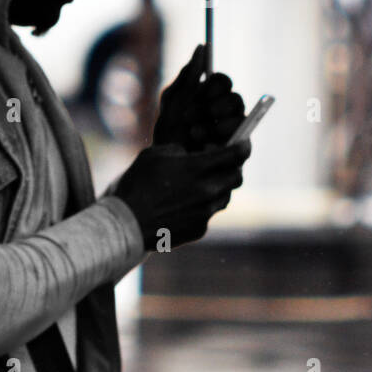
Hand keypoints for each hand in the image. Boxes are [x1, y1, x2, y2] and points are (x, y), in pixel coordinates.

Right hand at [114, 140, 251, 251]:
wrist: (127, 224)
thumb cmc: (137, 185)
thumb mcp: (155, 155)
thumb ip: (180, 150)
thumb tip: (191, 155)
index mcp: (197, 168)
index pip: (236, 154)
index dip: (244, 146)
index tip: (244, 143)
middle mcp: (207, 191)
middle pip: (237, 177)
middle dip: (233, 167)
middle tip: (220, 163)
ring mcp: (205, 213)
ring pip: (225, 197)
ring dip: (219, 187)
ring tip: (200, 183)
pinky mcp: (199, 229)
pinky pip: (210, 213)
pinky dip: (204, 205)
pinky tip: (185, 203)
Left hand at [152, 44, 245, 151]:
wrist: (164, 168)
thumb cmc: (167, 134)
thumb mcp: (172, 103)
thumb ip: (187, 76)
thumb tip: (202, 46)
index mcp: (210, 98)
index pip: (223, 82)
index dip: (216, 85)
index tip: (203, 89)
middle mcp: (225, 114)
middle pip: (235, 99)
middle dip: (216, 106)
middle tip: (194, 116)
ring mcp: (233, 134)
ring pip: (241, 119)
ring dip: (218, 125)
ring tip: (194, 134)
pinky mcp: (237, 153)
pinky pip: (242, 142)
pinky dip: (222, 142)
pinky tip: (204, 148)